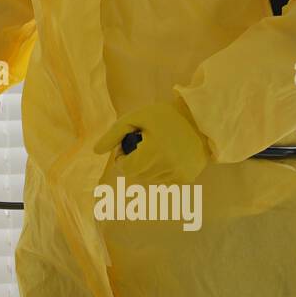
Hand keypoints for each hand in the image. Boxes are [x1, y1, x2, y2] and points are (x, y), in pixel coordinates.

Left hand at [93, 99, 210, 184]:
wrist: (199, 119)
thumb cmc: (163, 116)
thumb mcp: (136, 117)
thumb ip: (113, 134)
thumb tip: (96, 151)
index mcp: (154, 152)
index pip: (126, 168)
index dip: (122, 158)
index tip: (129, 145)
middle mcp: (168, 167)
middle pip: (137, 175)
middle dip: (134, 163)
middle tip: (142, 145)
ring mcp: (178, 175)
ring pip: (150, 179)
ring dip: (148, 168)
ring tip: (157, 148)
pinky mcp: (186, 179)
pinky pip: (164, 180)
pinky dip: (162, 170)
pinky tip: (169, 155)